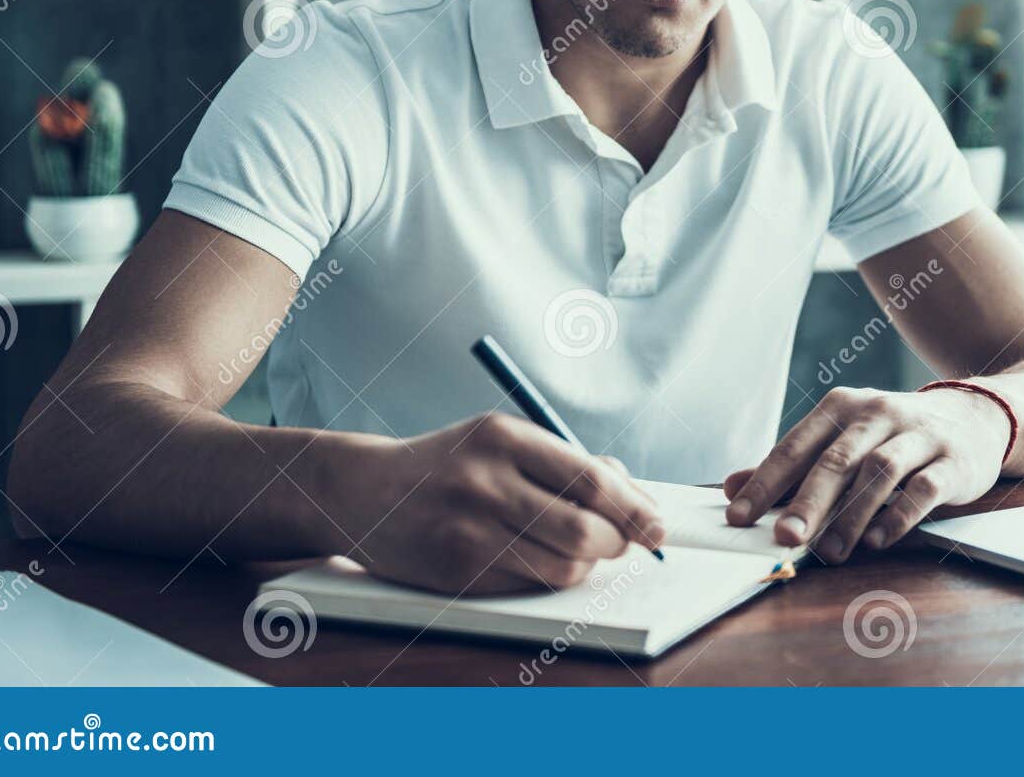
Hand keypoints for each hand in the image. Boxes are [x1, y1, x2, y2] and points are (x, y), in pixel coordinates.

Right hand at [335, 412, 665, 594]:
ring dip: (588, 564)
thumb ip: (567, 461)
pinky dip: (552, 577)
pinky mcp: (459, 572)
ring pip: (564, 566)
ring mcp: (469, 531)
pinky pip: (532, 586)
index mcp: (503, 437)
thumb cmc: (451, 464)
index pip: (589, 479)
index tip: (657, 524)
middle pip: (584, 529)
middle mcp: (486, 482)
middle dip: (618, 542)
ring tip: (583, 549)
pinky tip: (542, 559)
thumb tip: (633, 493)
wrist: (365, 493)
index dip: (635, 507)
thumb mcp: (503, 440)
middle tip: (626, 542)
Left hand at [722, 386, 1009, 561]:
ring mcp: (918, 435)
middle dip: (807, 501)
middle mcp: (878, 413)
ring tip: (830, 552)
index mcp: (842, 407)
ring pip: (879, 472)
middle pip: (836, 459)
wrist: (974, 416)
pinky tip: (878, 541)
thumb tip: (731, 487)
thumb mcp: (842, 440)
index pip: (795, 446)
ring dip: (851, 515)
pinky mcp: (953, 460)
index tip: (737, 516)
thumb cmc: (893, 435)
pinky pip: (924, 488)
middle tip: (785, 538)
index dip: (765, 483)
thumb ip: (790, 466)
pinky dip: (899, 515)